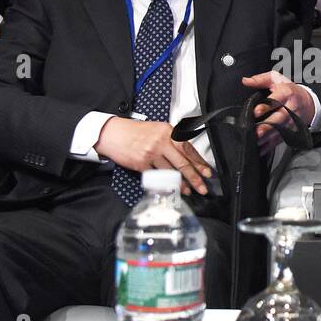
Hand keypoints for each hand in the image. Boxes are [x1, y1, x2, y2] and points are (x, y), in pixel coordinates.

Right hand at [94, 118, 212, 195]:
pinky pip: (156, 176)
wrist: (113, 133)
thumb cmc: (135, 132)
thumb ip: (172, 140)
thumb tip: (187, 155)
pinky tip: (170, 189)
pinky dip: (165, 184)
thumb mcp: (157, 129)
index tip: (207, 172)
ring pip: (170, 172)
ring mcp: (151, 153)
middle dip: (195, 177)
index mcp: (168, 131)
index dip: (199, 162)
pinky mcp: (141, 163)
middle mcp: (161, 141)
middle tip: (203, 187)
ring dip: (181, 184)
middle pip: (182, 162)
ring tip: (189, 191)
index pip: (188, 148)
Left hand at [241, 70, 316, 156]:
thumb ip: (260, 79)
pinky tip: (262, 148)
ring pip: (281, 130)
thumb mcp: (276, 79)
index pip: (276, 100)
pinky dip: (271, 145)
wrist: (309, 102)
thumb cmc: (290, 90)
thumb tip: (246, 81)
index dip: (266, 106)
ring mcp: (292, 120)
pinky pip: (281, 139)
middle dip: (267, 126)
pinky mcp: (291, 130)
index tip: (256, 111)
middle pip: (279, 118)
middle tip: (257, 131)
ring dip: (268, 137)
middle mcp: (291, 107)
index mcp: (287, 93)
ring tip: (258, 141)